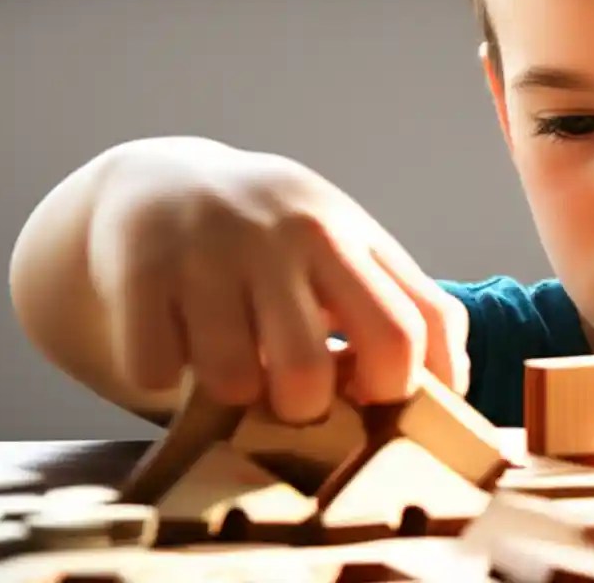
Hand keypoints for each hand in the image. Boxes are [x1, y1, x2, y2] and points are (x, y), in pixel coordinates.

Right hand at [86, 138, 468, 422]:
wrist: (159, 180)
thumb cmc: (273, 243)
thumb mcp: (344, 253)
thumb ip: (396, 310)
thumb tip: (450, 394)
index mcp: (353, 239)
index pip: (417, 327)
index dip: (410, 391)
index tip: (381, 407)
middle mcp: (291, 235)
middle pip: (314, 370)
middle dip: (306, 412)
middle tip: (294, 401)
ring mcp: (216, 248)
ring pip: (235, 381)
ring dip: (230, 399)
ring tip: (229, 368)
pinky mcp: (144, 266)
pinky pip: (158, 370)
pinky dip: (160, 380)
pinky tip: (171, 346)